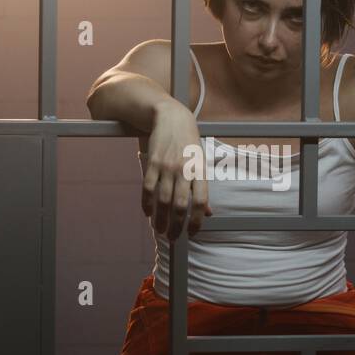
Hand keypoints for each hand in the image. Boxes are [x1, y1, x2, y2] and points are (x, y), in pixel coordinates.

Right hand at [141, 100, 211, 239]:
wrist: (171, 117)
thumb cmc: (189, 142)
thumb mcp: (200, 162)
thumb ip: (202, 188)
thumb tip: (207, 212)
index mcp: (199, 171)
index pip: (200, 201)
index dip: (196, 221)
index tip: (192, 233)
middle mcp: (184, 170)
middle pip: (179, 205)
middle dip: (176, 225)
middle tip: (172, 237)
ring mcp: (167, 166)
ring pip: (162, 200)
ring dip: (160, 219)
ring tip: (159, 230)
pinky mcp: (152, 162)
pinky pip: (148, 188)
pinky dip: (147, 203)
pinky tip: (148, 213)